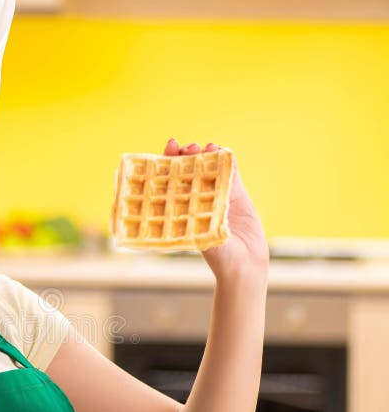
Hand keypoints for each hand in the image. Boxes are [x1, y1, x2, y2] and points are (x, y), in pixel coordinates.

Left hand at [164, 139, 268, 280]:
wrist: (246, 265)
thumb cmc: (219, 258)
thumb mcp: (200, 240)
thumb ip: (195, 225)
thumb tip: (183, 212)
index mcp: (182, 209)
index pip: (170, 181)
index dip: (166, 162)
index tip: (168, 148)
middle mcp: (197, 200)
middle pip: (188, 169)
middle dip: (186, 155)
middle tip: (187, 148)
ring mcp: (217, 195)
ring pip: (209, 167)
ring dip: (206, 153)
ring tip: (205, 147)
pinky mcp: (237, 193)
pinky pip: (231, 171)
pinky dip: (227, 158)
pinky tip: (222, 150)